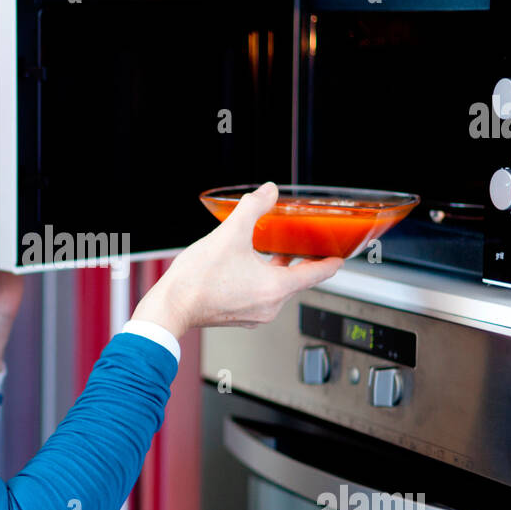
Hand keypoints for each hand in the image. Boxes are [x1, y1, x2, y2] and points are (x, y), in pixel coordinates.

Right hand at [132, 181, 343, 338]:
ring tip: (269, 252)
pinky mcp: (239, 317)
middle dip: (298, 261)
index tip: (339, 257)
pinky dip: (260, 282)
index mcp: (275, 287)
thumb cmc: (197, 280)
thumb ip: (253, 207)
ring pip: (276, 289)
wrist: (170, 307)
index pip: (316, 274)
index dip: (330, 262)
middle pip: (296, 281)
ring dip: (276, 271)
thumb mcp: (230, 234)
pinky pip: (259, 297)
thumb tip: (268, 192)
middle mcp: (270, 306)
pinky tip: (246, 268)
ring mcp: (254, 315)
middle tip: (302, 246)